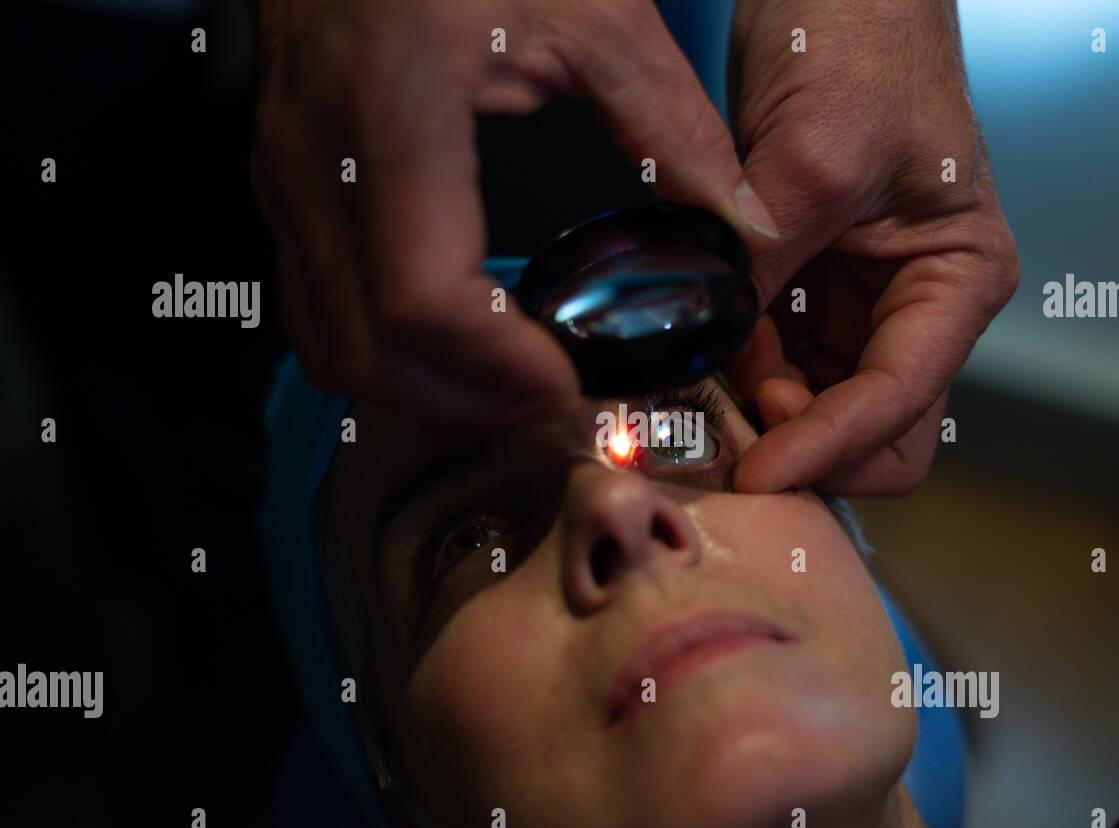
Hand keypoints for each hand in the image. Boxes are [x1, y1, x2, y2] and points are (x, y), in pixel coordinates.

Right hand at [251, 0, 779, 425]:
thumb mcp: (592, 9)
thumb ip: (672, 123)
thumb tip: (744, 225)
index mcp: (395, 111)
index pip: (422, 299)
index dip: (499, 369)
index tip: (571, 385)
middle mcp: (317, 159)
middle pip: (367, 351)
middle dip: (465, 404)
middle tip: (552, 406)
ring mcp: (285, 176)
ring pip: (330, 346)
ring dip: (422, 392)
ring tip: (512, 389)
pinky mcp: (284, 184)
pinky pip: (318, 309)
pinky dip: (388, 353)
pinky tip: (460, 345)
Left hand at [723, 0, 1019, 494]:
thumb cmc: (867, 42)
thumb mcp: (819, 153)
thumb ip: (768, 258)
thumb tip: (709, 345)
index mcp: (957, 281)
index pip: (898, 401)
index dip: (826, 446)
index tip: (757, 472)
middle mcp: (913, 307)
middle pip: (873, 434)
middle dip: (805, 445)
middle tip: (731, 431)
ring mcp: (854, 304)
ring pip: (814, 408)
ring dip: (758, 414)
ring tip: (700, 389)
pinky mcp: (803, 290)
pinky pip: (769, 361)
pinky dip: (733, 373)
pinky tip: (696, 357)